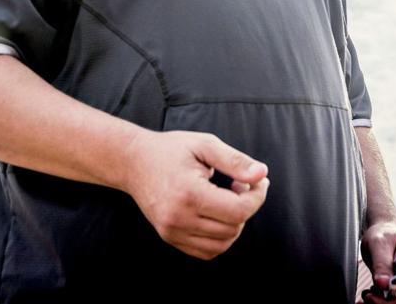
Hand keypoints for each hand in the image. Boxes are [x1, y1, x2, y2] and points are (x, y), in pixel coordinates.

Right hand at [123, 129, 269, 259]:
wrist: (133, 162)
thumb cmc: (170, 150)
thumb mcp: (204, 145)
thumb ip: (235, 160)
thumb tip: (262, 174)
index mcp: (189, 193)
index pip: (238, 211)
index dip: (257, 197)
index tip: (258, 180)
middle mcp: (178, 218)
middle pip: (233, 228)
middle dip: (247, 206)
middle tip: (242, 184)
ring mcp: (172, 231)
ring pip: (222, 244)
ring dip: (235, 223)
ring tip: (229, 198)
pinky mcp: (170, 238)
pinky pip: (207, 251)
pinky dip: (220, 237)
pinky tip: (218, 213)